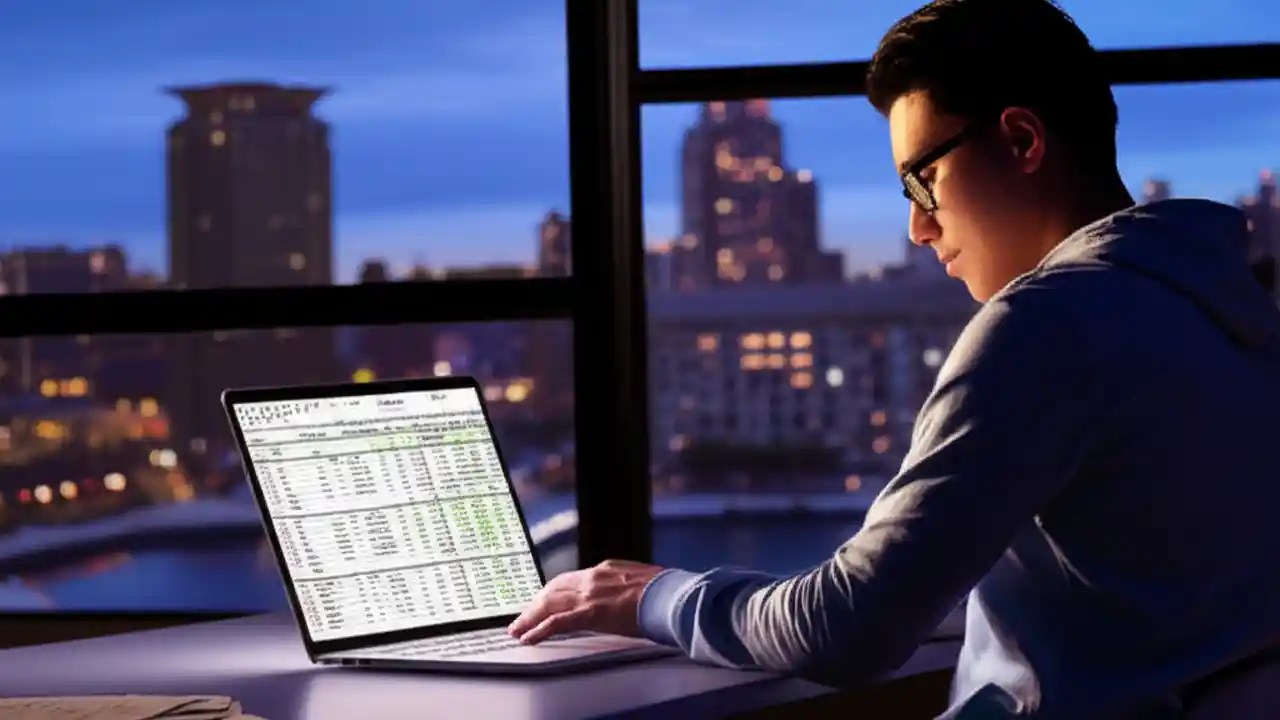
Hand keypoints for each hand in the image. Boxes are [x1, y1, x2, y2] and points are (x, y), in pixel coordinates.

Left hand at [507, 559, 664, 643]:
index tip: (544, 601)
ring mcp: (590, 594)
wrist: (673, 595)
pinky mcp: (591, 613)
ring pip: (550, 604)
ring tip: (518, 630)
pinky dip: (540, 630)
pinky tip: (529, 637)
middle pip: (554, 589)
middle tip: (522, 617)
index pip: (571, 580)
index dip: (553, 592)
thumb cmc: (667, 591)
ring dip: (531, 618)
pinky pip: (558, 622)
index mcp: (606, 569)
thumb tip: (628, 597)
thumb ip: (626, 586)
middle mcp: (593, 578)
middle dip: (536, 604)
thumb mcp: (642, 581)